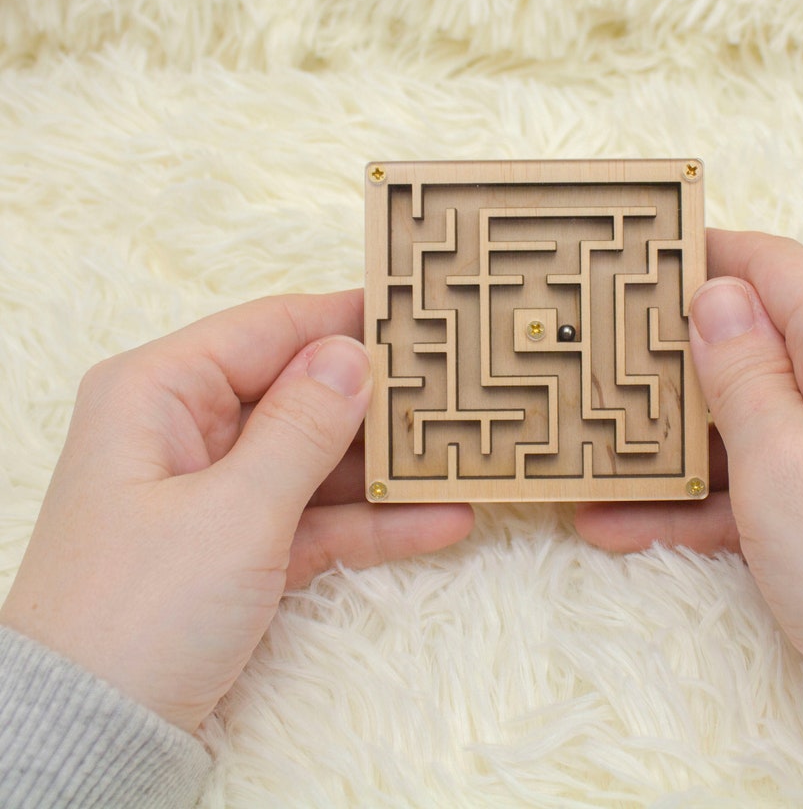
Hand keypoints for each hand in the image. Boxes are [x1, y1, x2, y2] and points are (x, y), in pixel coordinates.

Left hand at [0, 291, 472, 733]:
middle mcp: (185, 429)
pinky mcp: (240, 545)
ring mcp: (217, 490)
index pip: (269, 329)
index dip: (346, 319)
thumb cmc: (137, 612)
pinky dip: (373, 522)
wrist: (90, 739)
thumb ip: (303, 426)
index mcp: (158, 392)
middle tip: (456, 390)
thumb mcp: (233, 511)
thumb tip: (353, 354)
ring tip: (463, 456)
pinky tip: (441, 520)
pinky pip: (318, 516)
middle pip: (301, 391)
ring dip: (387, 467)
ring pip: (318, 456)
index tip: (419, 312)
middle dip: (378, 400)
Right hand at [576, 230, 802, 754]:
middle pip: (754, 340)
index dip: (700, 254)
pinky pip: (764, 475)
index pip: (771, 265)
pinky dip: (704, 495)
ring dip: (673, 439)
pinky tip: (623, 523)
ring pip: (748, 415)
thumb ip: (742, 370)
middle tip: (592, 359)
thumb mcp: (783, 462)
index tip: (629, 256)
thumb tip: (717, 293)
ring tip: (590, 455)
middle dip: (672, 355)